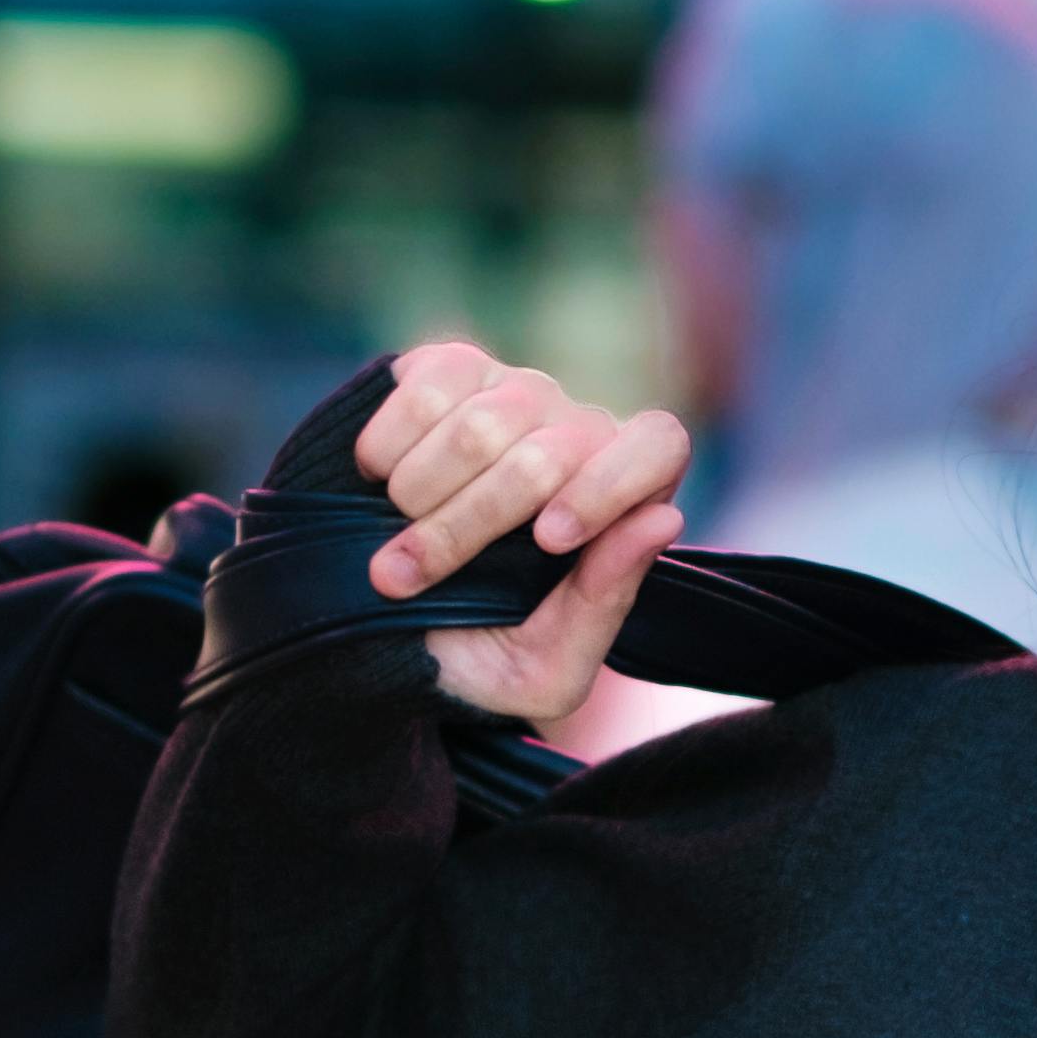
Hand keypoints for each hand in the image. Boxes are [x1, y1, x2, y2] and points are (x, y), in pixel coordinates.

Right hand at [356, 339, 694, 734]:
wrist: (374, 633)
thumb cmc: (476, 659)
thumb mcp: (544, 667)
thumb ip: (605, 603)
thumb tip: (663, 518)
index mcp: (624, 499)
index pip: (658, 445)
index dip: (608, 487)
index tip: (547, 542)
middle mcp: (575, 432)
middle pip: (545, 455)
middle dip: (464, 529)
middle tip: (405, 581)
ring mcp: (513, 392)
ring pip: (478, 425)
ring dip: (416, 498)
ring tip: (388, 544)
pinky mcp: (448, 369)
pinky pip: (422, 387)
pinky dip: (385, 447)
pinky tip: (376, 482)